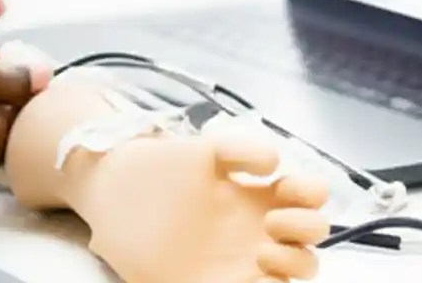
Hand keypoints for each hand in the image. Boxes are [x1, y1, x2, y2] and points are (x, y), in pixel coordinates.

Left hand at [79, 135, 329, 282]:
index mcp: (257, 195)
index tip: (286, 187)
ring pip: (293, 272)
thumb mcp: (200, 151)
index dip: (311, 194)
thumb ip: (239, 151)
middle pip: (311, 239)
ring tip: (261, 255)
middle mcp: (256, 230)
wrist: (110, 192)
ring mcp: (239, 261)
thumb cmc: (156, 167)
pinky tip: (250, 278)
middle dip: (306, 230)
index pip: (308, 197)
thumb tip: (275, 161)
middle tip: (272, 224)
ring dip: (293, 265)